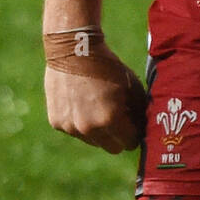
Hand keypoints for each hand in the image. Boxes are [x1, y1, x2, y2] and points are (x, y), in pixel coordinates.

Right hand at [45, 34, 146, 153]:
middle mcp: (89, 128)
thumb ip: (139, 112)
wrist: (75, 51)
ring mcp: (70, 127)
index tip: (134, 126)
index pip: (129, 143)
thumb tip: (143, 127)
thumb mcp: (132, 87)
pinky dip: (80, 123)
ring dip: (98, 131)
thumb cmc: (109, 67)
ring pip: (92, 141)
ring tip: (98, 107)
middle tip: (119, 121)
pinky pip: (75, 131)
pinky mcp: (57, 123)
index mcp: (111, 119)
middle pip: (112, 148)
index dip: (134, 134)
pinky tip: (82, 103)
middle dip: (118, 137)